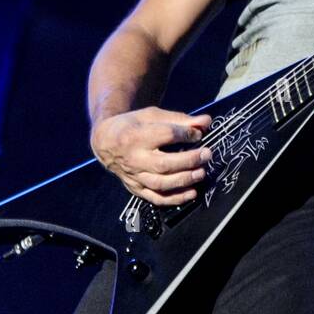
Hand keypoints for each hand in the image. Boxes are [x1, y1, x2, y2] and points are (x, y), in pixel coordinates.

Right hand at [90, 107, 213, 205]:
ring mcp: (134, 176)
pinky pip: (156, 198)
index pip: (165, 135)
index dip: (185, 134)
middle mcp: (134, 158)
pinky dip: (175, 198)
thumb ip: (180, 119)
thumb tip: (206, 122)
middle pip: (163, 163)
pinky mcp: (135, 188)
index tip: (199, 134)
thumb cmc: (132, 125)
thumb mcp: (153, 115)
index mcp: (136, 135)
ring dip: (184, 180)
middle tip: (206, 154)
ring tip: (201, 173)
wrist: (106, 141)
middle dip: (188, 160)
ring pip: (160, 183)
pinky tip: (191, 193)